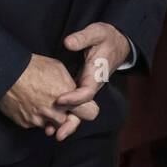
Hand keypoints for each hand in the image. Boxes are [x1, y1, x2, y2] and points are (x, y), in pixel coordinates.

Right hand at [0, 54, 96, 129]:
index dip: (86, 109)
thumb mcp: (58, 68)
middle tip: (61, 108)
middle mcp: (56, 113)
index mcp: (68, 98)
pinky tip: (30, 103)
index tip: (81, 107)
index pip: (91, 113)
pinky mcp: (27, 124)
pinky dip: (36, 117)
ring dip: (51, 119)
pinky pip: (37, 125)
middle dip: (68, 117)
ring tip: (42, 103)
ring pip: (53, 127)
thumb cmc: (32, 67)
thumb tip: (73, 91)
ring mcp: (41, 121)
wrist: (6, 74)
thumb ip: (70, 84)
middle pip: (71, 124)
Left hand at [49, 22, 129, 141]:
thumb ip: (82, 38)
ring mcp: (87, 89)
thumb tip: (68, 43)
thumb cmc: (106, 37)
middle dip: (70, 122)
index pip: (87, 92)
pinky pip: (73, 105)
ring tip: (49, 132)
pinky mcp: (81, 88)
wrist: (117, 43)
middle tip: (56, 133)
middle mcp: (92, 85)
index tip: (58, 100)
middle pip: (84, 110)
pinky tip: (49, 121)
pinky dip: (63, 114)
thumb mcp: (96, 32)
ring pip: (78, 110)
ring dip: (65, 122)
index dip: (73, 98)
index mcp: (96, 75)